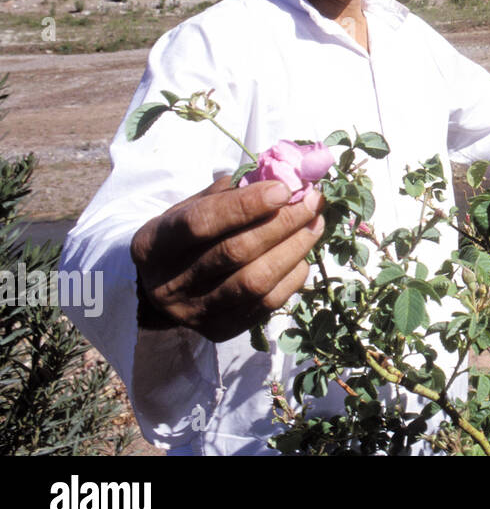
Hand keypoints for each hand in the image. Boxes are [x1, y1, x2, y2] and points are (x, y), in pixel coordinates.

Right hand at [130, 175, 326, 342]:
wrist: (164, 287)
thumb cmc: (186, 236)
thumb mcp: (192, 207)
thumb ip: (230, 192)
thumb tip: (282, 178)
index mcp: (154, 244)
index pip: (202, 222)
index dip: (246, 205)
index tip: (284, 189)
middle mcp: (169, 283)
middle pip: (235, 252)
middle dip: (282, 223)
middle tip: (312, 201)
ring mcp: (194, 312)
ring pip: (256, 282)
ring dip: (295, 249)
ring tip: (316, 224)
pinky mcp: (219, 331)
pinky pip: (267, 305)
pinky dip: (292, 277)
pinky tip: (302, 256)